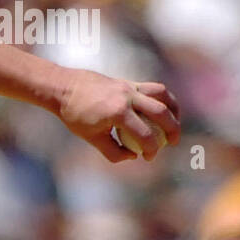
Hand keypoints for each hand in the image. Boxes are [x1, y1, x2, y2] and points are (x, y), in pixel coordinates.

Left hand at [57, 69, 180, 162]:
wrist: (65, 87)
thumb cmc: (75, 114)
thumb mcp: (91, 137)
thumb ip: (113, 151)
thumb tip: (134, 155)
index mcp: (117, 113)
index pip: (144, 135)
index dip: (151, 150)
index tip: (149, 158)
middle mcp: (127, 97)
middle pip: (161, 113)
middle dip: (173, 130)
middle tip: (173, 143)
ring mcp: (129, 87)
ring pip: (162, 95)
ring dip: (174, 110)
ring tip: (175, 123)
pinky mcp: (129, 82)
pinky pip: (153, 89)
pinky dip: (163, 99)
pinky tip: (163, 110)